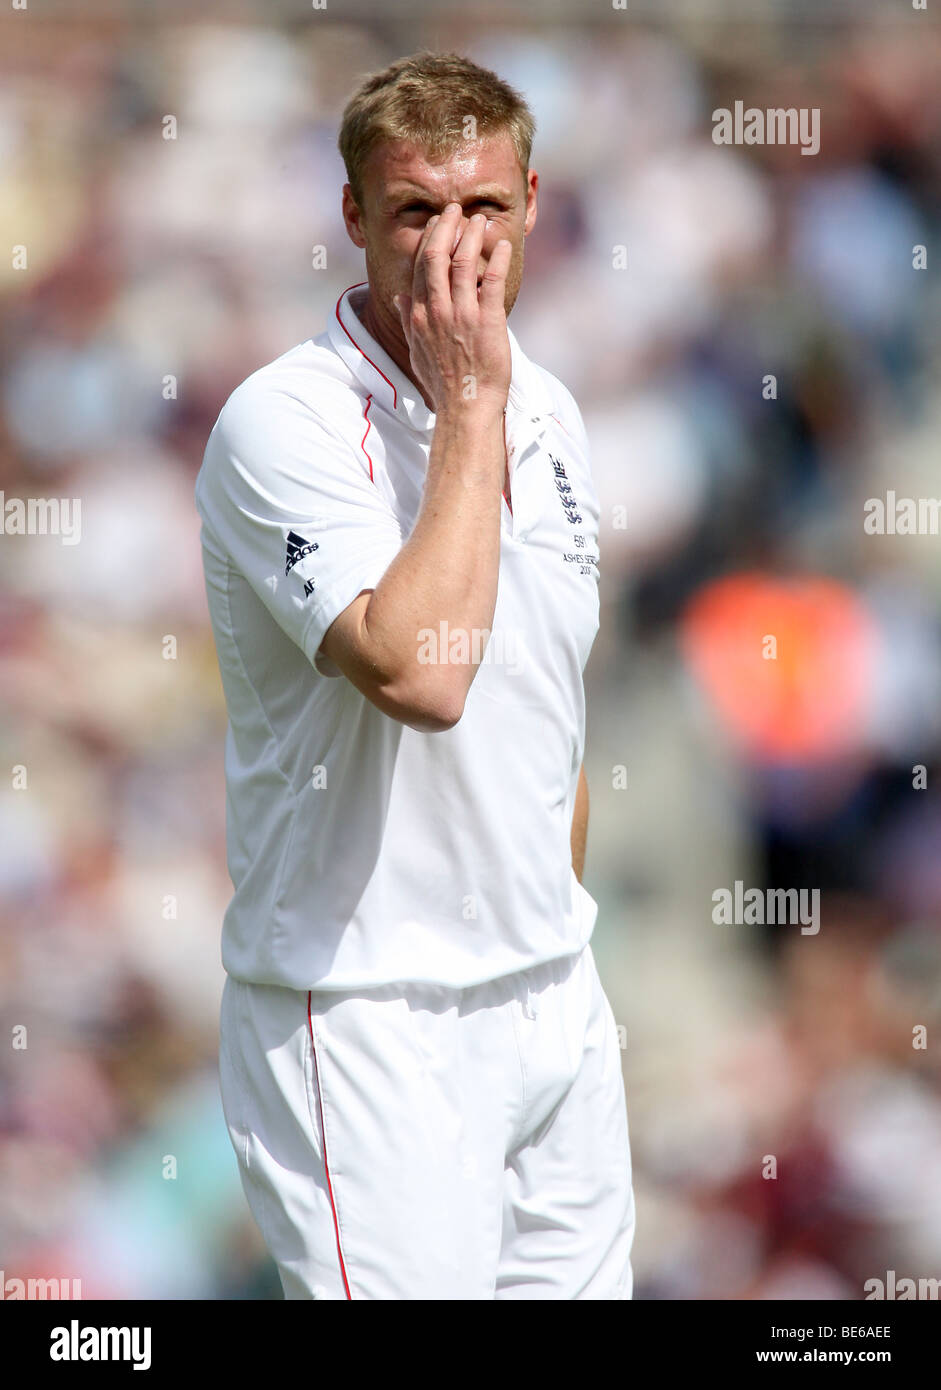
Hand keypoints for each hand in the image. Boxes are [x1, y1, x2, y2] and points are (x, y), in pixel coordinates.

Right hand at [393, 203, 512, 414]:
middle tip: (456, 210)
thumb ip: (407, 321)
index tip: (438, 224)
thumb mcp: (415, 351)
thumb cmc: (442, 383)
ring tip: (479, 221)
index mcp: (419, 315)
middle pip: (438, 256)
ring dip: (472, 237)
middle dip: (447, 227)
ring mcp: (462, 315)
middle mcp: (437, 311)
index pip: (421, 266)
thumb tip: (396, 299)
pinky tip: (504, 245)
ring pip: (464, 262)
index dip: (430, 239)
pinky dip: (498, 259)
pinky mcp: (488, 322)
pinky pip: (492, 282)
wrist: (464, 407)